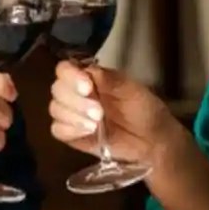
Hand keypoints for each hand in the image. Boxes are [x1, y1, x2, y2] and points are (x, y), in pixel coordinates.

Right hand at [49, 61, 175, 165]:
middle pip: (57, 89)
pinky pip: (57, 130)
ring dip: (73, 116)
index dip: (71, 76)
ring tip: (96, 124)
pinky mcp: (72, 135)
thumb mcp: (132, 90)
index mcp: (90, 77)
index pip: (65, 69)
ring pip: (55, 109)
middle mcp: (77, 93)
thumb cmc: (144, 110)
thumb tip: (88, 69)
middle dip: (76, 101)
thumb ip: (110, 80)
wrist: (152, 140)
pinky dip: (69, 130)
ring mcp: (73, 114)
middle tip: (98, 112)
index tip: (87, 87)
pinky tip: (88, 132)